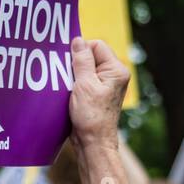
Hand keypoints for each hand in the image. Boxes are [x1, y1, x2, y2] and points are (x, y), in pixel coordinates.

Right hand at [68, 37, 130, 151]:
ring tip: (68, 86)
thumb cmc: (91, 117)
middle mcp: (114, 76)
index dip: (81, 51)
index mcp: (116, 70)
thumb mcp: (84, 85)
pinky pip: (84, 81)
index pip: (97, 46)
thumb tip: (78, 40)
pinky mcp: (97, 95)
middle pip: (91, 56)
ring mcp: (106, 86)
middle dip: (76, 64)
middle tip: (66, 75)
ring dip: (74, 75)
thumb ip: (81, 61)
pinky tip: (68, 92)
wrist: (93, 143)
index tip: (68, 62)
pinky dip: (75, 84)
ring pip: (86, 69)